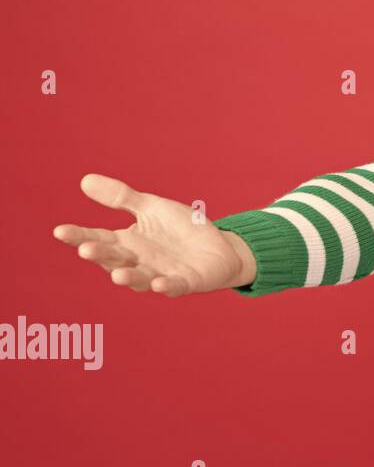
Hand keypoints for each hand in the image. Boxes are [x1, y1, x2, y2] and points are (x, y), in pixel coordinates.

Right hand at [52, 174, 249, 297]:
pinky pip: (174, 286)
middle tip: (86, 249)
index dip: (79, 236)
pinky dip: (166, 286)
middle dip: (101, 255)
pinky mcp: (186, 282)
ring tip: (117, 275)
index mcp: (128, 242)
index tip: (59, 230)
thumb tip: (85, 180)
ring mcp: (160, 274)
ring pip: (140, 279)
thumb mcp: (151, 208)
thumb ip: (121, 198)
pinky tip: (160, 283)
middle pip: (115, 260)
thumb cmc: (181, 229)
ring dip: (129, 278)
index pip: (99, 238)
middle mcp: (139, 262)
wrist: (220, 247)